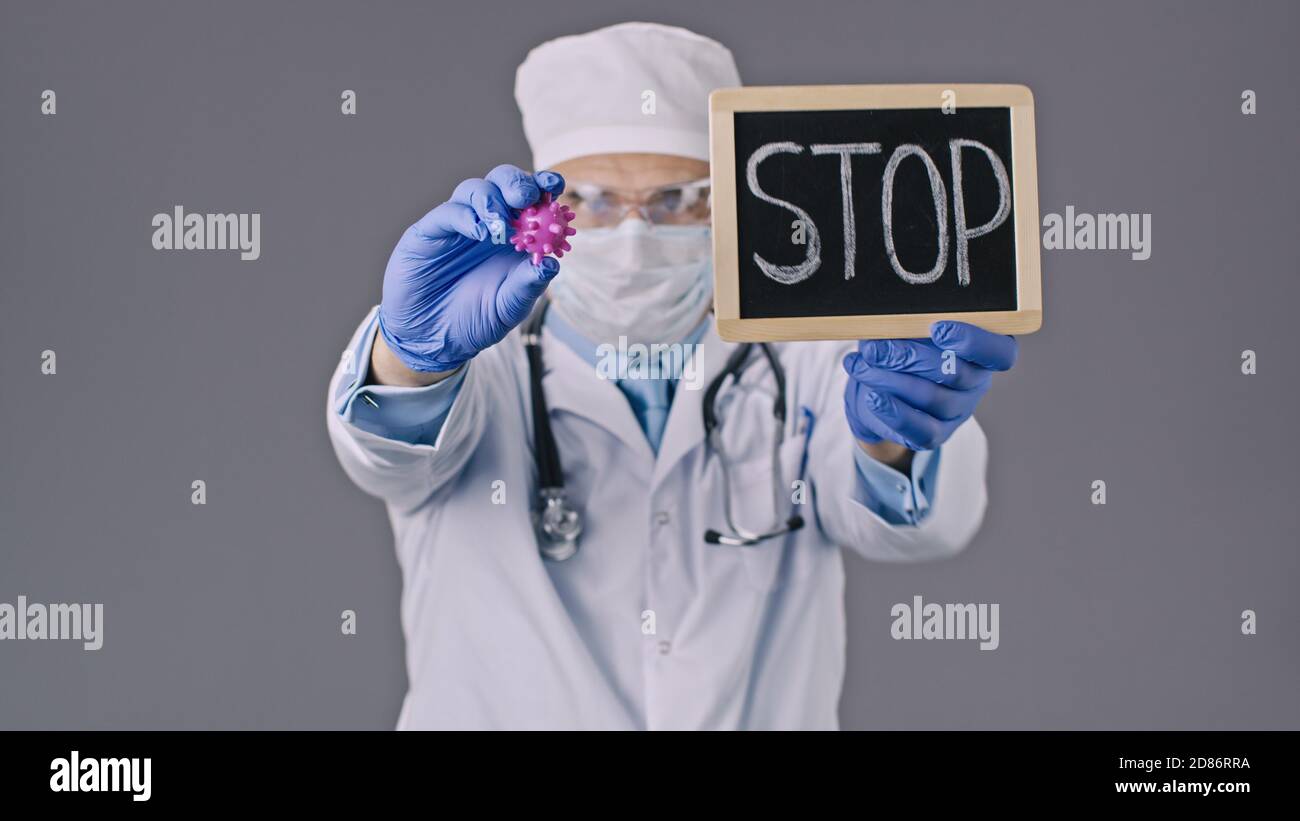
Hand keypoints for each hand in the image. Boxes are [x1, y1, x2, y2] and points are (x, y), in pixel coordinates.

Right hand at [377, 164, 565, 372]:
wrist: (433, 339)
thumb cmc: (475, 321)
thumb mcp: (508, 308)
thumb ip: (528, 286)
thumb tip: (552, 265)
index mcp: (513, 236)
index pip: (531, 199)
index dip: (543, 186)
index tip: (555, 186)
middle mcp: (486, 223)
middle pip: (501, 183)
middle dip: (517, 184)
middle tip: (525, 198)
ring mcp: (457, 225)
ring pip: (473, 189)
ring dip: (491, 200)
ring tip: (499, 226)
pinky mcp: (428, 233)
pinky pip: (446, 213)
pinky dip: (464, 216)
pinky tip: (478, 232)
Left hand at [843, 321, 1018, 451]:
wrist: (885, 384)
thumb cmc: (905, 343)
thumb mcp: (912, 326)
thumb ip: (912, 321)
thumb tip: (890, 317)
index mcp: (983, 351)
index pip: (999, 352)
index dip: (973, 341)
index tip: (937, 328)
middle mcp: (977, 382)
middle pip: (954, 372)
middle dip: (908, 358)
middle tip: (873, 348)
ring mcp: (958, 410)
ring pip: (931, 398)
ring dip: (889, 379)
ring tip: (859, 365)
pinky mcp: (936, 434)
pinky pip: (918, 428)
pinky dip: (892, 411)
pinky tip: (870, 396)